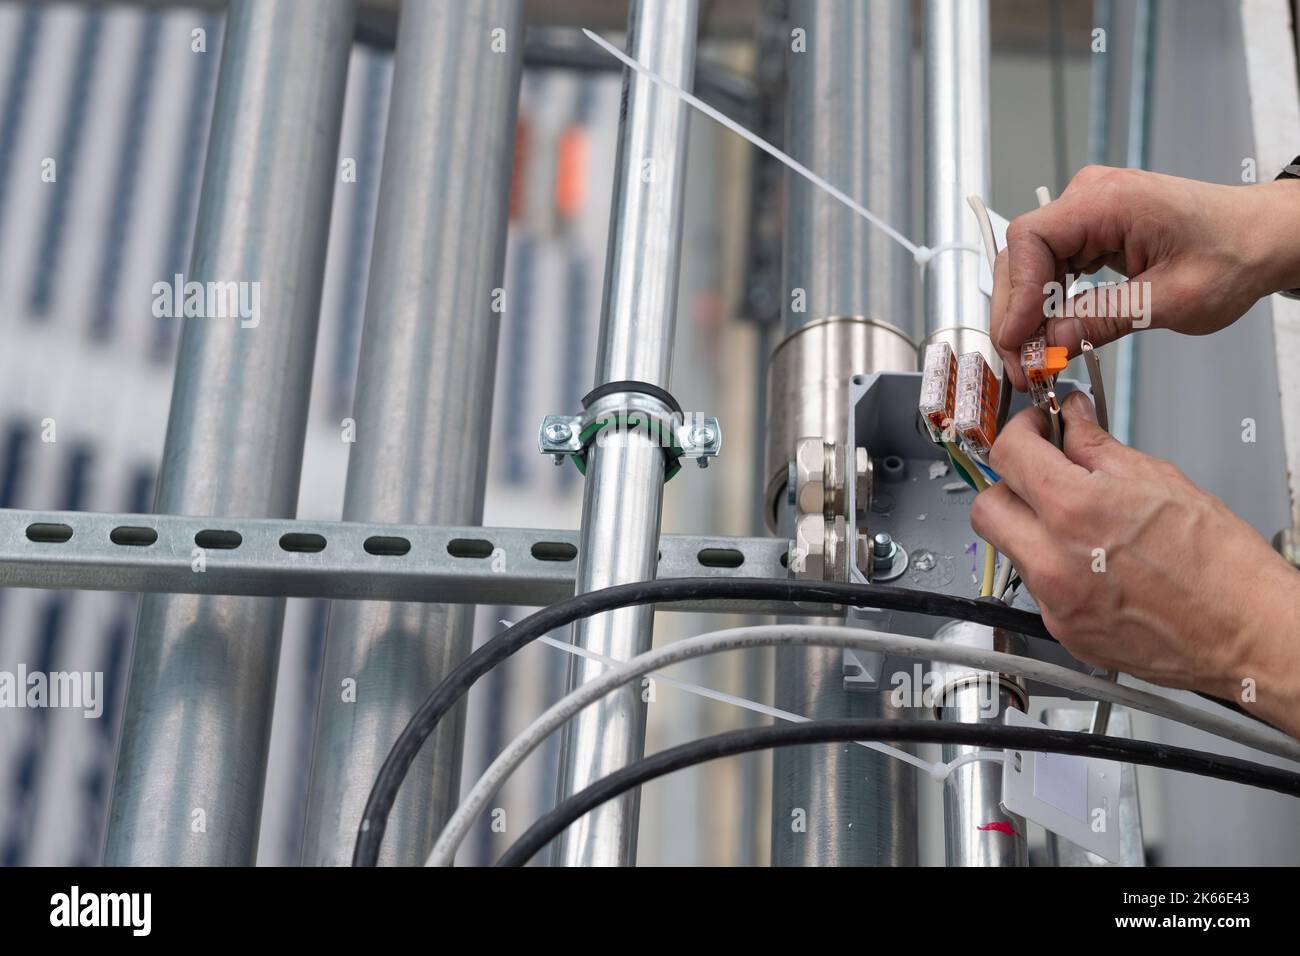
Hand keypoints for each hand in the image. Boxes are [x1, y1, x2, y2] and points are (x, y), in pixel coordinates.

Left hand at [971, 392, 1299, 735]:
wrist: (1247, 633)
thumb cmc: (1220, 563)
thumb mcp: (1159, 480)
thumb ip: (1097, 447)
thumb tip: (1072, 420)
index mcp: (1073, 510)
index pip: (1008, 454)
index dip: (1020, 432)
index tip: (1035, 430)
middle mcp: (1052, 560)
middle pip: (987, 508)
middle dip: (1009, 485)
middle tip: (1042, 477)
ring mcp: (1053, 601)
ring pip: (1010, 550)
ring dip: (1030, 529)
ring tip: (1080, 526)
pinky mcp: (1062, 631)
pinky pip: (1037, 589)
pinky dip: (1055, 569)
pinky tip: (1096, 566)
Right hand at [992, 166, 1299, 388]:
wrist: (1264, 238)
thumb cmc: (1235, 253)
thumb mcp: (1169, 300)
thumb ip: (1102, 320)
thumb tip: (1052, 344)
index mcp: (1110, 201)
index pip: (1032, 240)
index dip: (1018, 294)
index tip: (1017, 339)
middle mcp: (1091, 198)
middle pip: (1023, 255)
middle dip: (1018, 312)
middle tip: (1022, 361)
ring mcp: (1089, 213)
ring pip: (1032, 265)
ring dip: (1030, 312)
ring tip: (1037, 355)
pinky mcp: (1093, 232)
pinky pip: (1052, 267)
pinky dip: (1047, 303)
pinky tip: (1053, 331)